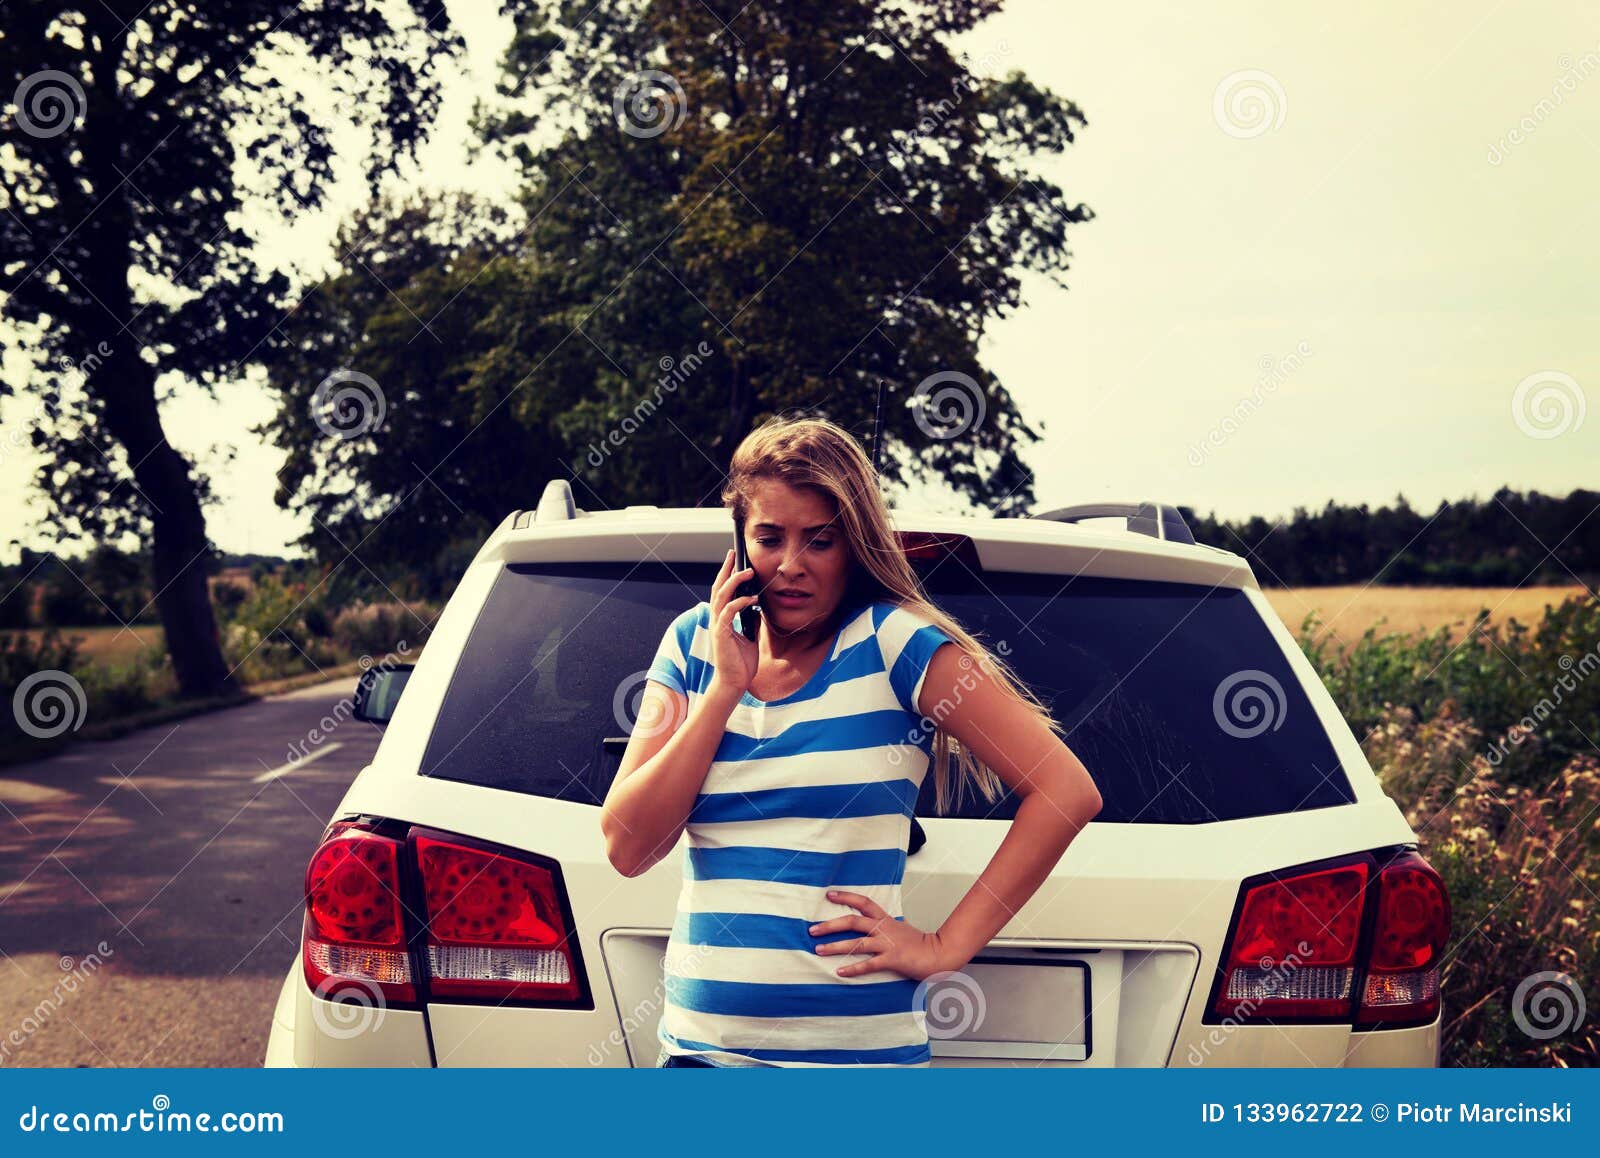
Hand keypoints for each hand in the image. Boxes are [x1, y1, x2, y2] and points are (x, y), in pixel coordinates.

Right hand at [706, 547, 758, 698]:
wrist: (735, 683)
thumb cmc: (741, 663)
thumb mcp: (750, 637)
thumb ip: (750, 621)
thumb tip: (756, 608)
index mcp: (722, 618)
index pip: (722, 591)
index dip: (726, 574)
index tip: (734, 559)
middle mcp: (717, 619)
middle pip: (718, 588)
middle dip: (726, 570)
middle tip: (734, 555)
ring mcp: (717, 625)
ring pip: (722, 596)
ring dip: (734, 582)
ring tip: (748, 572)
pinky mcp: (721, 634)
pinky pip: (728, 612)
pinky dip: (740, 603)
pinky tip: (752, 599)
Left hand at [808, 889, 958, 980]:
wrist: (939, 954)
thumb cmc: (918, 944)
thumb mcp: (899, 929)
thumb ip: (883, 927)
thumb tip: (867, 927)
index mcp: (885, 920)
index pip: (863, 902)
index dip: (846, 897)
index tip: (829, 894)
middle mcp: (884, 929)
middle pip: (853, 922)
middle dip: (830, 925)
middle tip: (812, 929)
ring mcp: (887, 944)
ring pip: (856, 943)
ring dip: (835, 947)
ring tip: (818, 950)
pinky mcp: (892, 959)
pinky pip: (868, 964)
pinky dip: (853, 968)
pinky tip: (840, 972)